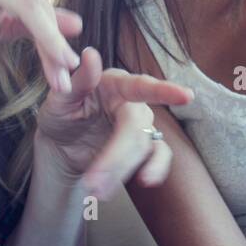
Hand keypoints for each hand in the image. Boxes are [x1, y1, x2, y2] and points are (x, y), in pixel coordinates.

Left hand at [34, 47, 193, 198]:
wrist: (63, 144)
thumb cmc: (62, 113)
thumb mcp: (59, 98)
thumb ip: (77, 80)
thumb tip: (90, 54)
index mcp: (114, 83)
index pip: (140, 86)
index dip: (163, 91)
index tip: (186, 96)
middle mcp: (133, 102)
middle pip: (136, 128)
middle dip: (116, 157)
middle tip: (92, 182)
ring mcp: (142, 125)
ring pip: (144, 146)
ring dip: (122, 171)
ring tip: (97, 190)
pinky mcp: (145, 147)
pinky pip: (160, 156)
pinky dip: (155, 169)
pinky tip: (144, 180)